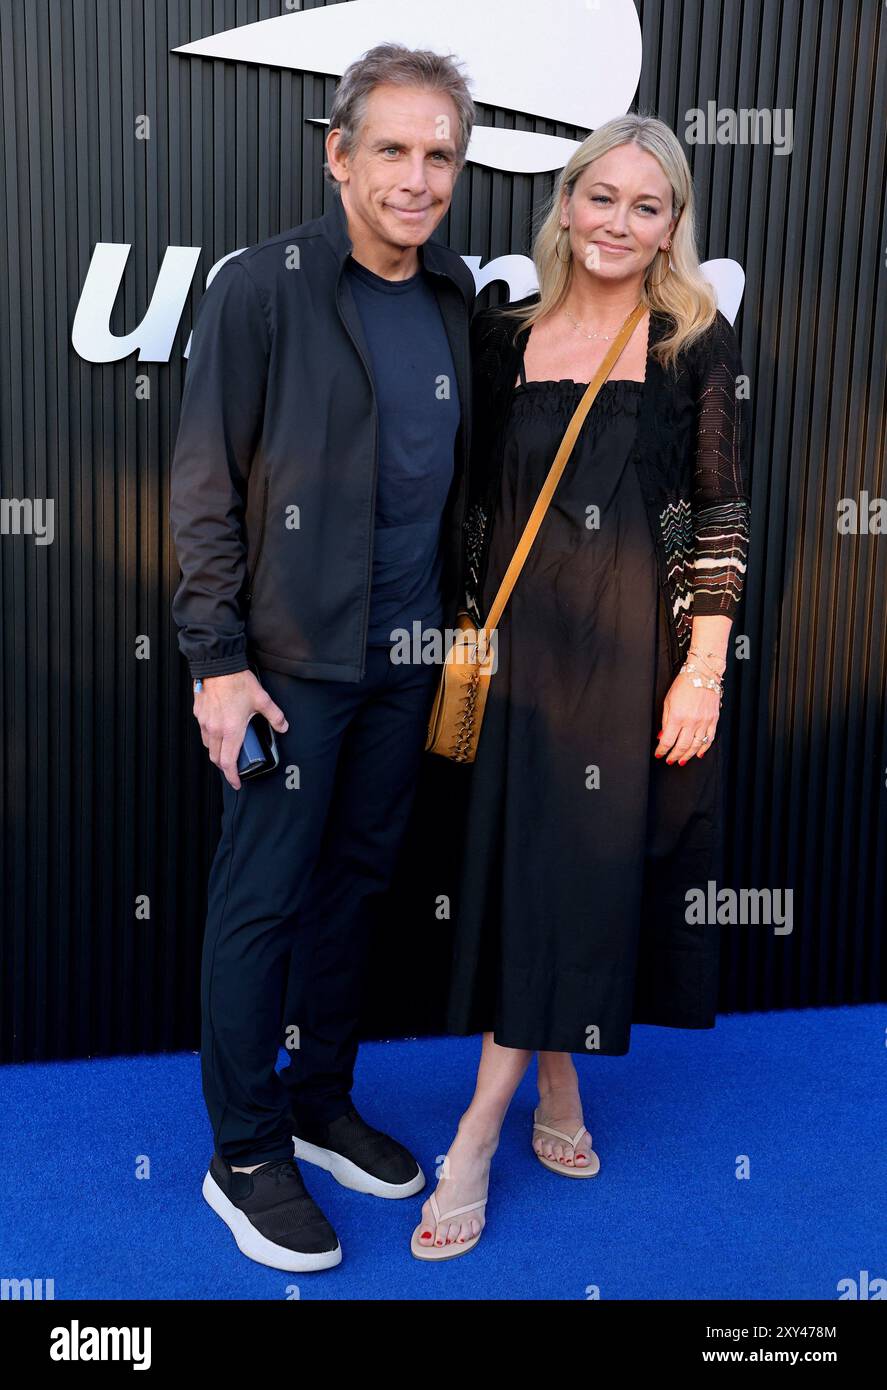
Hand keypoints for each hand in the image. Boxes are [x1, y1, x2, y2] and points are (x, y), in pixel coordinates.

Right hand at [193, 668, 288, 789]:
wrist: (218, 665)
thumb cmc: (237, 681)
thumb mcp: (262, 699)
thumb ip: (275, 716)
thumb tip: (283, 727)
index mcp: (231, 730)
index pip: (228, 762)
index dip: (232, 777)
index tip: (236, 783)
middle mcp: (215, 729)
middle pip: (216, 758)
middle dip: (225, 766)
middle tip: (234, 768)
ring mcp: (204, 722)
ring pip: (208, 745)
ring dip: (216, 751)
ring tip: (227, 748)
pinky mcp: (199, 713)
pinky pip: (203, 731)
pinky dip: (210, 736)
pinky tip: (219, 729)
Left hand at [654, 675, 719, 763]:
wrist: (702, 674)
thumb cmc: (683, 685)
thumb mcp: (668, 701)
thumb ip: (665, 721)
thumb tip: (662, 736)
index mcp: (677, 717)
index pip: (668, 740)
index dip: (662, 750)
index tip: (659, 754)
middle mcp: (691, 721)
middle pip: (682, 746)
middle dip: (674, 756)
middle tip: (670, 760)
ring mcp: (704, 722)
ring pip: (696, 746)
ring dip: (687, 755)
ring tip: (682, 760)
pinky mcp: (713, 720)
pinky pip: (709, 739)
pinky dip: (703, 748)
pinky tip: (698, 753)